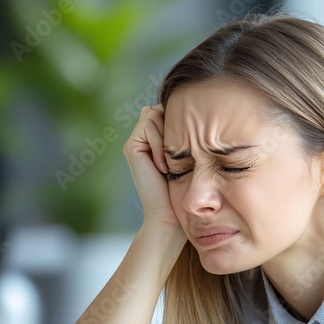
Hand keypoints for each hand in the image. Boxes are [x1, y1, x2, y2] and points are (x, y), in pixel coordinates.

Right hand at [123, 105, 182, 235]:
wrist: (168, 215)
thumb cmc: (185, 190)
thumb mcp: (190, 156)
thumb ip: (186, 133)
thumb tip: (184, 111)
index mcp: (157, 139)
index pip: (170, 111)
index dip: (182, 120)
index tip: (192, 146)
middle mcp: (144, 138)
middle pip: (162, 108)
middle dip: (175, 125)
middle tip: (181, 156)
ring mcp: (136, 142)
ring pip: (155, 114)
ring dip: (168, 137)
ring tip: (171, 164)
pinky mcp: (131, 147)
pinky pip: (149, 125)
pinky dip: (160, 144)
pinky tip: (163, 168)